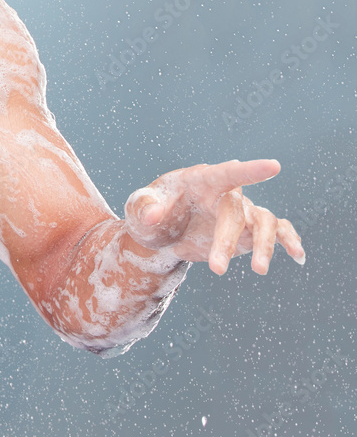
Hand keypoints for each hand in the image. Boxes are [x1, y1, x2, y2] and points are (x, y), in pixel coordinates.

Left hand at [123, 159, 304, 275]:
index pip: (226, 173)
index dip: (249, 170)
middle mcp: (225, 193)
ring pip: (264, 222)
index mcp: (199, 180)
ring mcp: (240, 211)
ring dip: (264, 245)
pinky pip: (277, 231)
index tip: (274, 167)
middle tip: (216, 269)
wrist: (160, 233)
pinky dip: (289, 241)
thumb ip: (143, 208)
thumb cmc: (149, 214)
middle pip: (236, 212)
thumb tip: (153, 215)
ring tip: (259, 270)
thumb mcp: (138, 211)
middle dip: (227, 240)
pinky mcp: (248, 230)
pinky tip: (298, 256)